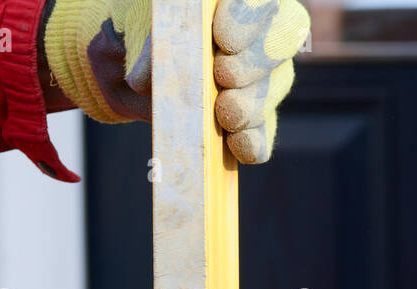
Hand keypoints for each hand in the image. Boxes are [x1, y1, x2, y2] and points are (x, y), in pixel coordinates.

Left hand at [41, 0, 309, 163]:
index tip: (223, 38)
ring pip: (274, 87)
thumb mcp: (139, 21)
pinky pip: (263, 132)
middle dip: (253, 63)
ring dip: (252, 104)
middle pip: (280, 42)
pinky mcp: (253, 119)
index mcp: (236, 2)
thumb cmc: (142, 28)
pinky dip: (252, 142)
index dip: (247, 18)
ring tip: (226, 115)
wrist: (135, 70)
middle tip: (224, 76)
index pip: (261, 2)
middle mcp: (260, 34)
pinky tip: (239, 146)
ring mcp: (263, 78)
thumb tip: (142, 80)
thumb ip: (149, 39)